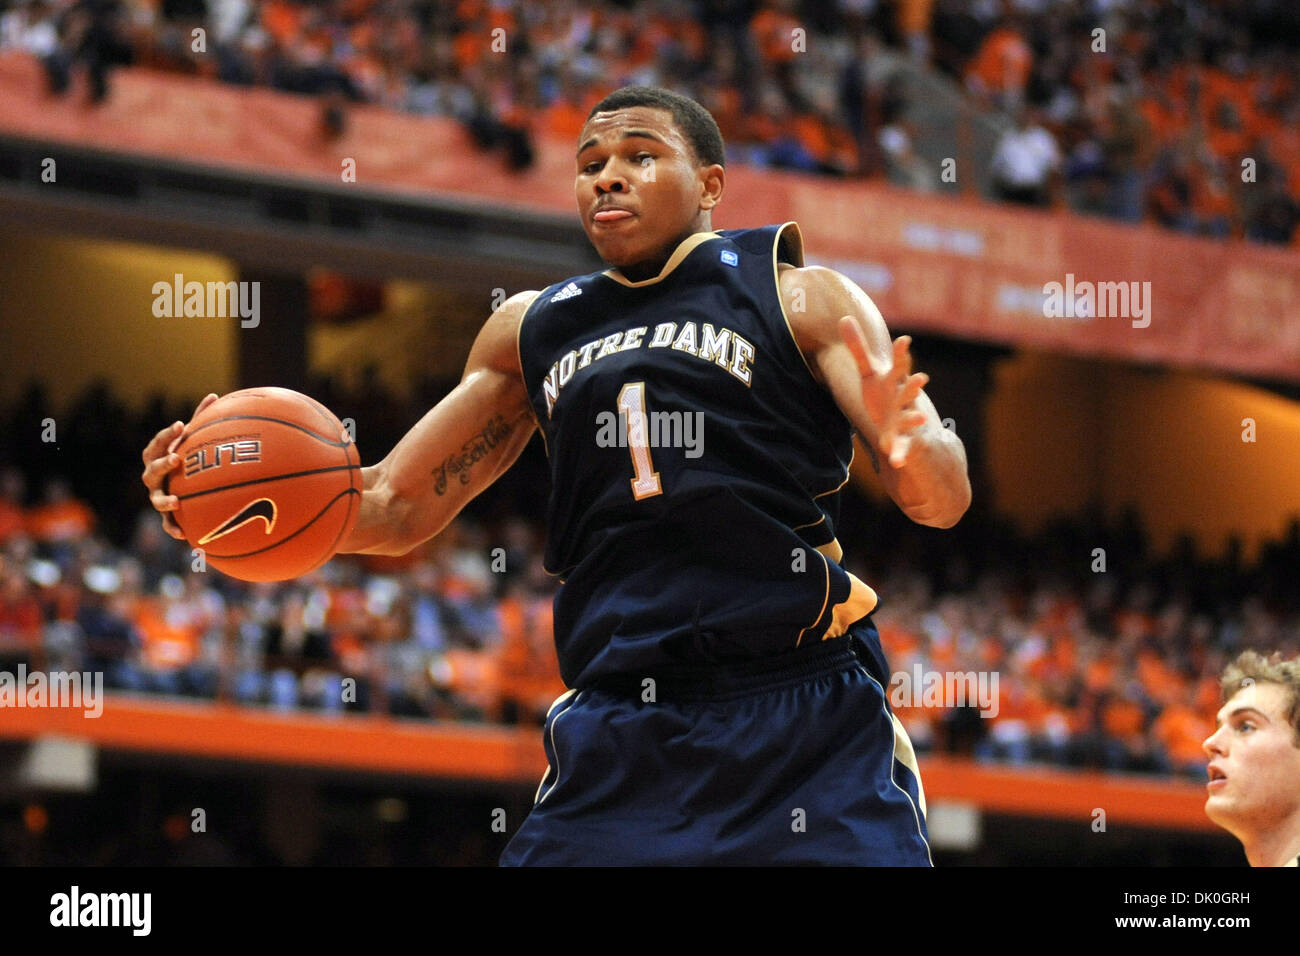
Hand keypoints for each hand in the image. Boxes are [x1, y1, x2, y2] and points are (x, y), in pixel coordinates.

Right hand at [140, 393, 219, 540]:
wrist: (183, 487)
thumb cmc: (189, 459)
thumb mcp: (194, 440)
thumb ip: (201, 419)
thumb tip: (215, 395)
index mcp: (159, 456)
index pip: (157, 444)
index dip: (167, 435)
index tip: (181, 426)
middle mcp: (155, 477)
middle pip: (151, 470)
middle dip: (162, 464)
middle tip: (177, 459)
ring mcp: (158, 496)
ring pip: (156, 499)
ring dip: (164, 500)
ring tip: (177, 502)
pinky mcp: (167, 516)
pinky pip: (167, 524)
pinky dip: (173, 529)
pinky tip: (183, 535)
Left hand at [839, 318, 928, 468]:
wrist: (911, 425)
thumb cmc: (885, 393)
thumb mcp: (869, 373)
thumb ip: (858, 348)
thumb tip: (844, 317)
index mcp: (895, 382)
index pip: (898, 365)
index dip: (901, 354)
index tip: (904, 340)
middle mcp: (904, 399)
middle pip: (909, 391)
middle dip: (914, 385)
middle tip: (922, 378)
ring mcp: (905, 419)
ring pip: (911, 418)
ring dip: (915, 418)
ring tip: (922, 419)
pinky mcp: (903, 440)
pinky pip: (902, 448)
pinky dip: (900, 454)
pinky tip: (896, 461)